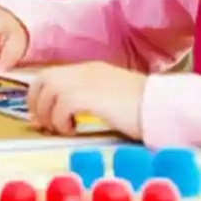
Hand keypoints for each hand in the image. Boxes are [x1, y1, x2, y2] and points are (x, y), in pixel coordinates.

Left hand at [26, 62, 146, 138]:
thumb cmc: (143, 109)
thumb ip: (90, 99)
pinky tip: (73, 130)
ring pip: (48, 91)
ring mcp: (87, 81)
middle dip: (37, 104)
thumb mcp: (112, 97)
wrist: (163, 107)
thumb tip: (64, 115)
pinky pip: (61, 104)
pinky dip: (60, 120)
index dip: (39, 96)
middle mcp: (85, 71)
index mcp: (90, 70)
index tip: (42, 116)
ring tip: (63, 129)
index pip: (50, 75)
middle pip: (43, 79)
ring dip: (49, 114)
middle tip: (47, 125)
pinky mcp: (91, 96)